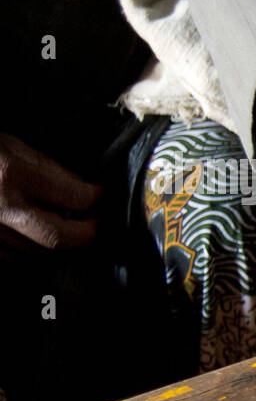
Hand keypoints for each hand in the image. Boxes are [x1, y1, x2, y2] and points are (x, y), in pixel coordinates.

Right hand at [0, 134, 100, 251]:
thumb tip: (79, 188)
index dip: (95, 198)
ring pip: (35, 253)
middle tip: (95, 224)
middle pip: (60, 238)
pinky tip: (32, 240)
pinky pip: (8, 258)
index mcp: (11, 175)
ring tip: (67, 232)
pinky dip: (26, 252)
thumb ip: (44, 167)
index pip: (75, 198)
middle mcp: (0, 208)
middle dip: (86, 234)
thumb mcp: (7, 143)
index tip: (101, 196)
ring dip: (57, 246)